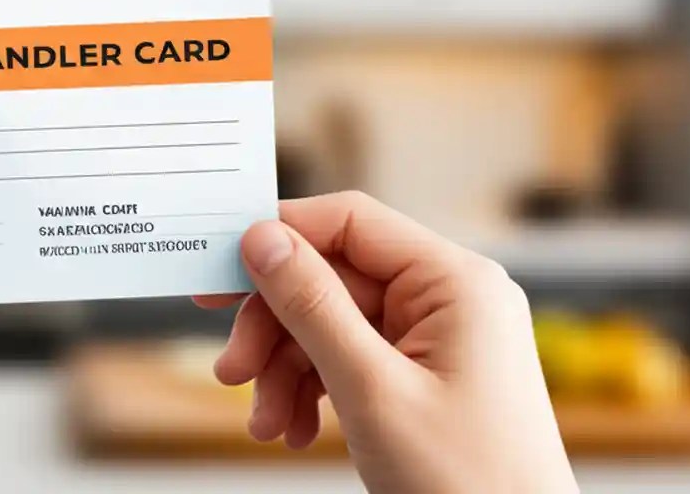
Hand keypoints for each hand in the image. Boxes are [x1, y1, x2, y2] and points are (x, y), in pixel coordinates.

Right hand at [195, 192, 576, 492]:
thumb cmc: (470, 483)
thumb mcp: (372, 389)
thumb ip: (312, 305)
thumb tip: (262, 239)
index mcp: (455, 281)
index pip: (348, 222)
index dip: (278, 238)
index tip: (219, 270)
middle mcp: (450, 298)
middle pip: (330, 279)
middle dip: (275, 328)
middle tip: (232, 370)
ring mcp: (439, 337)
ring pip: (331, 324)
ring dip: (286, 369)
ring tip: (265, 421)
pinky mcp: (425, 373)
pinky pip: (350, 358)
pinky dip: (311, 389)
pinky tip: (292, 427)